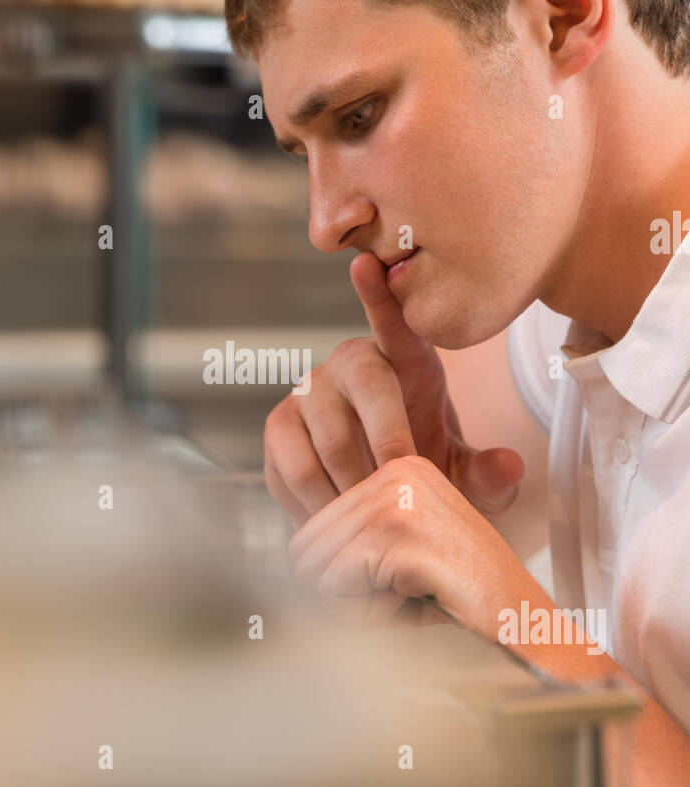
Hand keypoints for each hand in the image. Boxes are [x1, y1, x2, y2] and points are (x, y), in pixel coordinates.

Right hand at [264, 250, 523, 527]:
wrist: (375, 500)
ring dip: (350, 485)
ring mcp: (309, 393)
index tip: (366, 265)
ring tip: (371, 521)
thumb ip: (489, 475)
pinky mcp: (279, 429)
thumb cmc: (425, 472)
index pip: (394, 323)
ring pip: (325, 437)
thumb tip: (508, 466)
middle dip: (387, 437)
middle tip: (400, 484)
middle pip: (367, 384)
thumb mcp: (464, 478)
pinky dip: (314, 503)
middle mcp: (351, 365)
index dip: (379, 295)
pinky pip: (290, 466)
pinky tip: (335, 522)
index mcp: (405, 361)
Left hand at [288, 453, 544, 637]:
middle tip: (400, 596)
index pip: (313, 527)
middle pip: (306, 545)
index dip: (342, 575)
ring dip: (355, 604)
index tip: (398, 580)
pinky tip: (410, 606)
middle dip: (341, 590)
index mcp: (397, 467)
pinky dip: (365, 615)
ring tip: (408, 598)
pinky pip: (335, 587)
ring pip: (317, 569)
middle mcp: (395, 471)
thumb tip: (292, 558)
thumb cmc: (459, 598)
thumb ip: (347, 544)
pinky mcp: (398, 535)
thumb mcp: (395, 554)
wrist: (521, 623)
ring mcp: (397, 500)